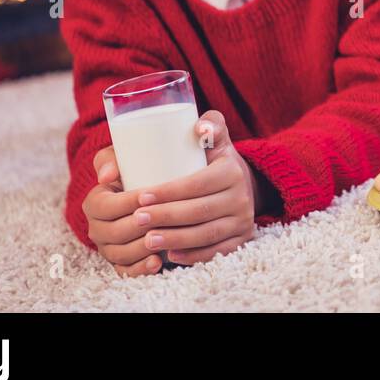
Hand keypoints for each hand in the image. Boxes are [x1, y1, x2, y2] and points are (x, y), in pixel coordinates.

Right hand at [81, 145, 162, 277]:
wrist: (145, 197)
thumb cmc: (135, 173)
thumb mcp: (121, 160)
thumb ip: (110, 159)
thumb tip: (107, 176)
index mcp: (94, 203)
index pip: (106, 206)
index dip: (127, 203)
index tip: (149, 197)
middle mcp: (97, 228)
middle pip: (114, 232)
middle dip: (139, 226)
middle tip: (162, 219)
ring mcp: (107, 248)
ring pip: (121, 253)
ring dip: (142, 248)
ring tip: (164, 239)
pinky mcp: (120, 263)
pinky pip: (126, 271)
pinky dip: (141, 270)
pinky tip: (157, 263)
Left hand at [129, 110, 259, 266]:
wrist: (242, 183)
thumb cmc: (213, 159)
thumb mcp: (214, 137)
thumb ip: (208, 123)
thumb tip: (198, 129)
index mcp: (232, 170)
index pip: (198, 183)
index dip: (169, 192)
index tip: (140, 196)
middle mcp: (242, 196)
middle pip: (199, 211)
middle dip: (165, 217)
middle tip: (136, 219)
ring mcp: (243, 220)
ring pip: (206, 234)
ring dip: (175, 239)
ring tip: (147, 240)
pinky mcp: (241, 239)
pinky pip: (216, 252)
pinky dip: (193, 256)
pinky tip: (171, 255)